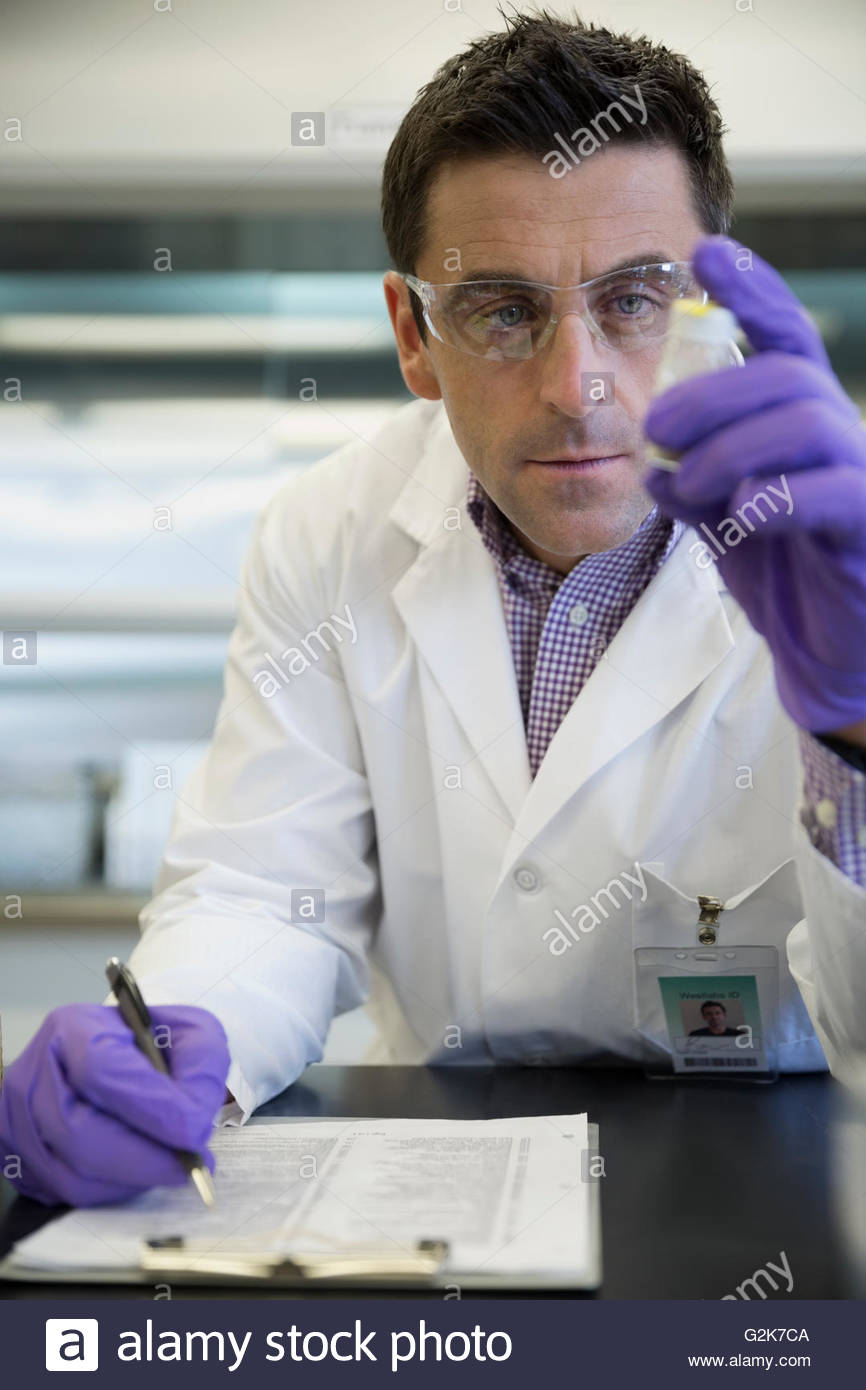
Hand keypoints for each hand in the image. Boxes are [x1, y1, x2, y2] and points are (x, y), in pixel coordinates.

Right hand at [0, 1003, 229, 1206]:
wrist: (103, 1058)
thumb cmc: (148, 1044)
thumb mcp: (185, 1031)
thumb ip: (201, 1064)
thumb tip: (193, 1123)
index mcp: (74, 1029)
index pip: (102, 1071)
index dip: (150, 1107)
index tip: (194, 1132)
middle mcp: (34, 1074)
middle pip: (79, 1133)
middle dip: (144, 1158)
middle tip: (191, 1165)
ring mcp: (18, 1122)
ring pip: (72, 1173)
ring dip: (132, 1179)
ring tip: (170, 1167)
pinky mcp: (18, 1160)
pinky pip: (66, 1192)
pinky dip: (113, 1190)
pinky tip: (139, 1172)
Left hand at [643, 235, 865, 735]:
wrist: (829, 656)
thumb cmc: (786, 576)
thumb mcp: (725, 521)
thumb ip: (694, 486)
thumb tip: (653, 464)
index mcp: (805, 421)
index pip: (785, 338)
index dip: (753, 290)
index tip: (707, 251)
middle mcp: (843, 435)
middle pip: (785, 374)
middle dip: (712, 392)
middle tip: (655, 425)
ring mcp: (864, 477)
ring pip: (805, 421)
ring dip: (730, 447)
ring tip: (685, 482)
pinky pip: (832, 493)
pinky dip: (777, 496)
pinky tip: (739, 512)